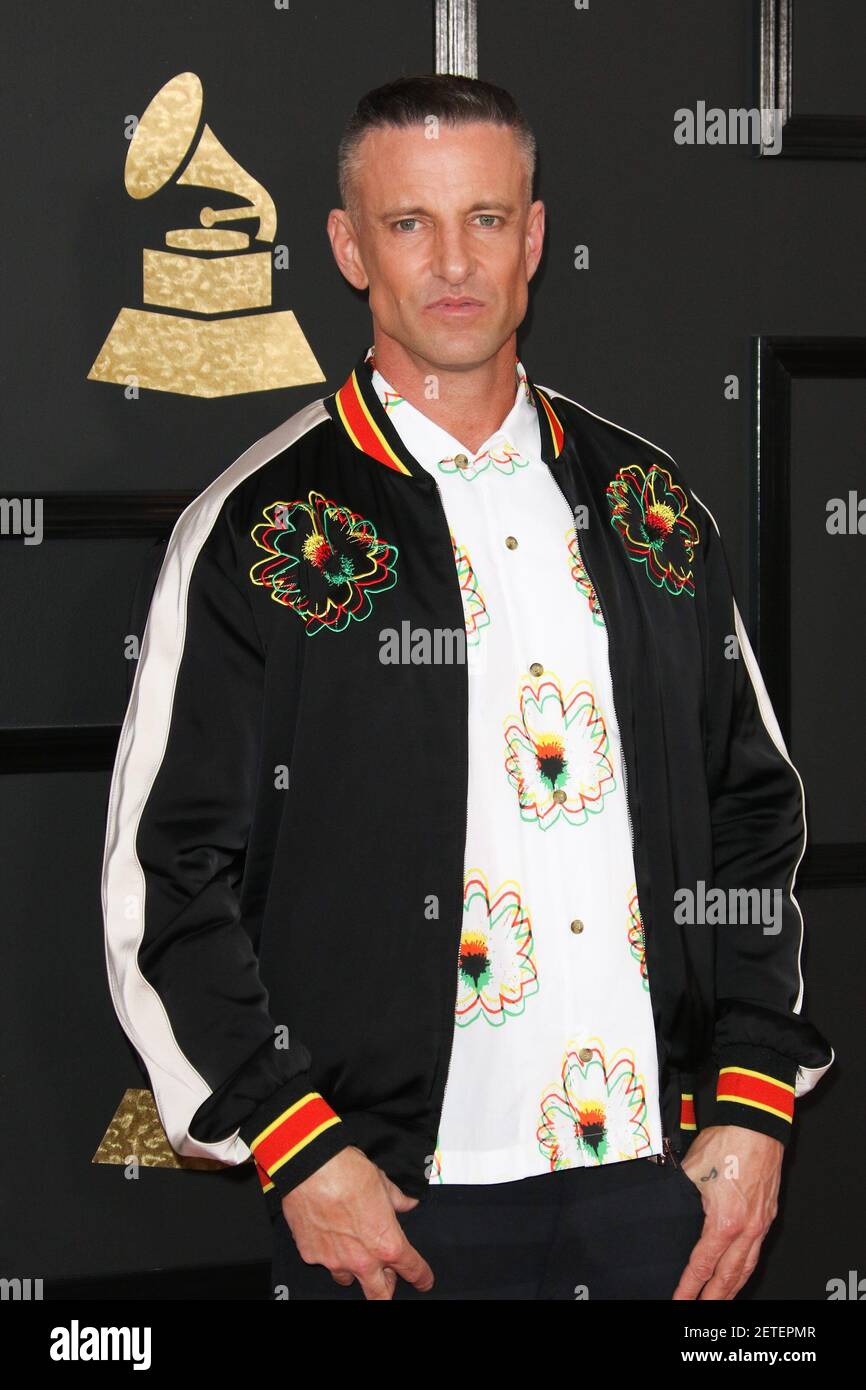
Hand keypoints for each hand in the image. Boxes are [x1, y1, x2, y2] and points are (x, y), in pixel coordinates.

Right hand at [279, 1145, 434, 1299]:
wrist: (311, 1168)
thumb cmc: (347, 1172)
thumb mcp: (382, 1182)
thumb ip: (397, 1200)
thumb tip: (407, 1203)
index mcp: (387, 1243)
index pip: (412, 1269)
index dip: (422, 1277)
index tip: (424, 1280)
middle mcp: (362, 1260)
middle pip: (380, 1296)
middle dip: (387, 1290)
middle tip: (388, 1281)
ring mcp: (335, 1261)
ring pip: (348, 1280)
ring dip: (354, 1270)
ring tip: (353, 1252)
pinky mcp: (311, 1256)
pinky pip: (323, 1261)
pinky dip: (327, 1252)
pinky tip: (326, 1233)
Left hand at [671, 1125, 782, 1299]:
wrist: (758, 1125)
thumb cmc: (726, 1142)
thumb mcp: (690, 1170)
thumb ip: (679, 1195)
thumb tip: (663, 1207)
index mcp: (724, 1221)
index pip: (703, 1265)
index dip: (689, 1287)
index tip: (679, 1301)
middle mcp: (747, 1229)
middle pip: (729, 1277)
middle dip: (713, 1298)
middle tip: (698, 1312)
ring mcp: (761, 1224)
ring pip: (747, 1267)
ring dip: (732, 1289)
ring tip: (719, 1301)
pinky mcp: (768, 1215)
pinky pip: (756, 1251)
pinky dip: (746, 1268)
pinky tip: (739, 1272)